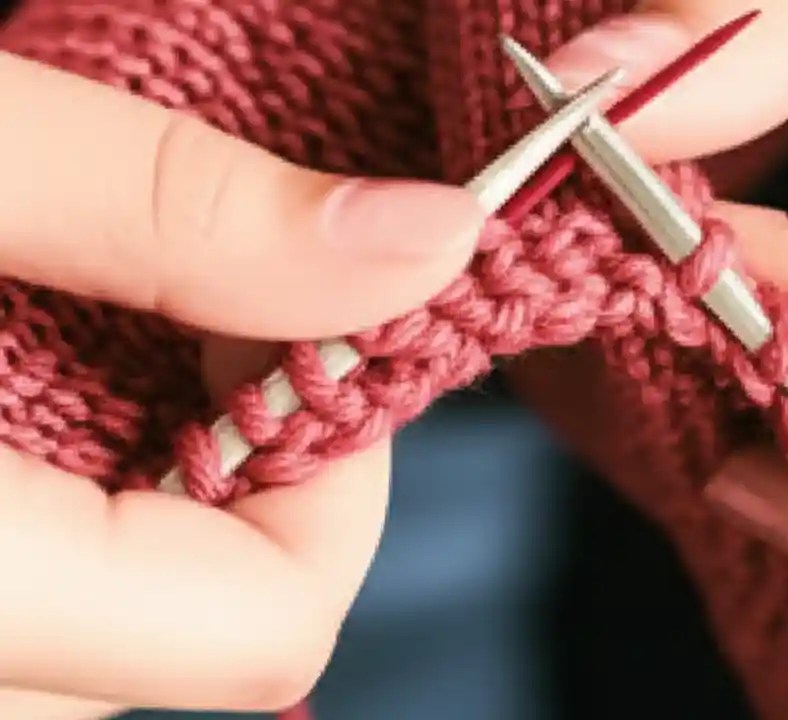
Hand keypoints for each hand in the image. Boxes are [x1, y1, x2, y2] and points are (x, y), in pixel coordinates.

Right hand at [0, 52, 483, 715]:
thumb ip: (179, 211)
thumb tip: (422, 240)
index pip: (269, 626)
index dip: (340, 477)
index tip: (309, 331)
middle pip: (206, 637)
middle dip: (252, 477)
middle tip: (198, 317)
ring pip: (118, 635)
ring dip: (156, 499)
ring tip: (99, 341)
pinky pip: (41, 610)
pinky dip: (77, 509)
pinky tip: (32, 381)